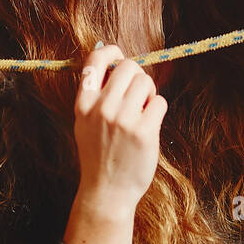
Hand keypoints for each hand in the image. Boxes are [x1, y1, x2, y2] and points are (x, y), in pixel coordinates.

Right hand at [72, 44, 166, 216]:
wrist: (107, 192)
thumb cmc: (100, 155)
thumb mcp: (85, 123)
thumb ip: (95, 94)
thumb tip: (111, 56)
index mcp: (84, 105)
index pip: (94, 61)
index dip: (110, 51)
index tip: (118, 54)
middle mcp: (101, 109)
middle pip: (128, 67)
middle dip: (137, 75)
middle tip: (138, 93)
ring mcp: (123, 120)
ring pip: (146, 82)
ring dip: (149, 93)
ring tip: (143, 110)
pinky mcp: (144, 132)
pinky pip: (159, 102)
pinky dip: (158, 109)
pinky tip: (150, 124)